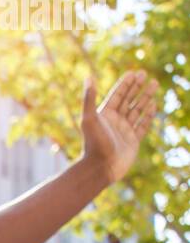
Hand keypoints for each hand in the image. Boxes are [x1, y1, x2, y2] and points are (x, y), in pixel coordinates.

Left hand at [81, 69, 158, 183]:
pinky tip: (153, 106)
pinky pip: (142, 126)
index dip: (125, 84)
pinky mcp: (133, 142)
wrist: (100, 168)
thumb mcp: (89, 119)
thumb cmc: (93, 144)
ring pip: (137, 110)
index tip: (133, 73)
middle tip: (145, 74)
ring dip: (145, 98)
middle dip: (136, 87)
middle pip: (128, 100)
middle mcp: (115, 122)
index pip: (117, 95)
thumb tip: (88, 77)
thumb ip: (89, 98)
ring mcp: (124, 131)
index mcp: (105, 115)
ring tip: (154, 84)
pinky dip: (148, 116)